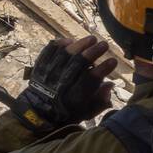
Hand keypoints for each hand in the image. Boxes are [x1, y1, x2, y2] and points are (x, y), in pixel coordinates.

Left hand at [0, 36, 116, 133]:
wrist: (39, 113)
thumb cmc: (68, 112)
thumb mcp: (87, 113)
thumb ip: (101, 100)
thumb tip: (110, 85)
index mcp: (75, 98)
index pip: (90, 80)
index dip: (103, 69)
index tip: (113, 61)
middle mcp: (61, 85)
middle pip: (78, 64)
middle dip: (93, 52)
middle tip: (105, 44)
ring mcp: (48, 75)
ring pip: (65, 54)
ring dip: (80, 44)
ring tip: (92, 39)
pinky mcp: (39, 68)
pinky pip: (48, 52)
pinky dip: (59, 44)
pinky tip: (70, 41)